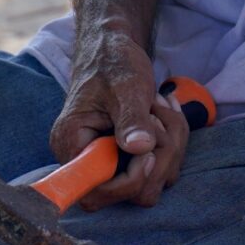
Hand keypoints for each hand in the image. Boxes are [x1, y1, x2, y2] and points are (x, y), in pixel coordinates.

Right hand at [52, 27, 189, 209]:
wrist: (115, 50)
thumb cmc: (113, 62)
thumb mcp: (125, 85)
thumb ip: (132, 117)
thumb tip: (139, 147)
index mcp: (71, 144)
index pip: (95, 193)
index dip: (129, 181)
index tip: (148, 151)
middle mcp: (85, 160)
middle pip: (132, 194)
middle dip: (160, 157)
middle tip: (160, 115)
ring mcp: (109, 162)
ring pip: (153, 181)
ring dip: (170, 145)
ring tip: (160, 106)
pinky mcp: (128, 159)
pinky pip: (160, 168)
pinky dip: (173, 142)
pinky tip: (164, 113)